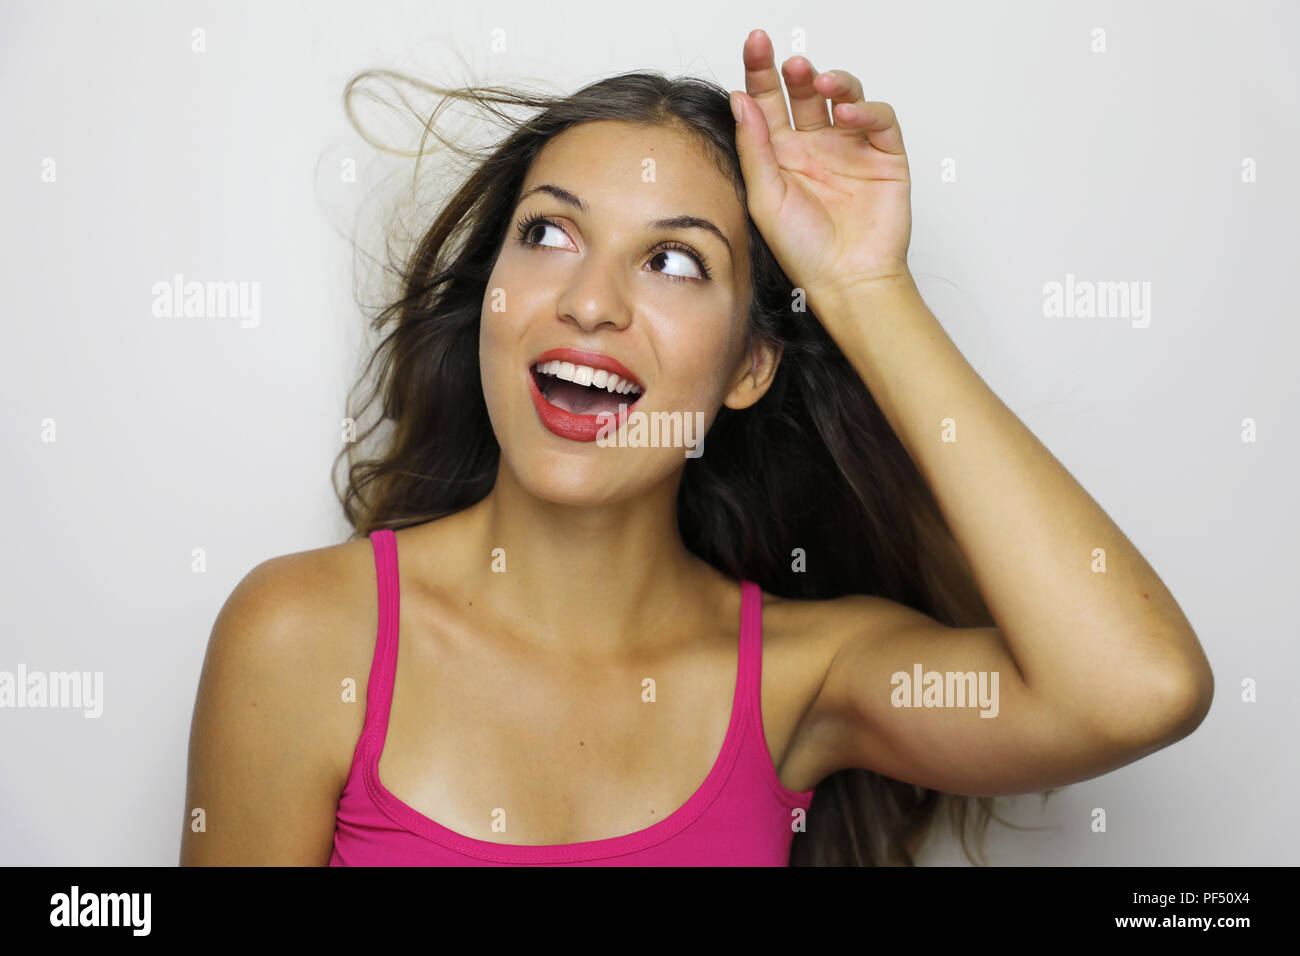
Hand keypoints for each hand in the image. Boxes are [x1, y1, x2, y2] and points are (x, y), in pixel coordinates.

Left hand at [731, 29, 912, 306]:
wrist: (848, 282)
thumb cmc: (804, 251)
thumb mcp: (765, 199)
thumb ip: (754, 148)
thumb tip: (740, 100)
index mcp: (781, 155)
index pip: (768, 102)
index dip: (760, 71)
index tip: (755, 43)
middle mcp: (814, 146)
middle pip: (804, 93)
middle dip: (796, 71)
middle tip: (789, 62)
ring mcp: (850, 148)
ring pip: (844, 96)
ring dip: (833, 81)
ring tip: (819, 82)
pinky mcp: (884, 155)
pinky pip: (878, 118)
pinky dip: (864, 109)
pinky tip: (846, 115)